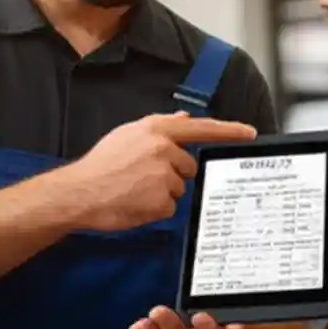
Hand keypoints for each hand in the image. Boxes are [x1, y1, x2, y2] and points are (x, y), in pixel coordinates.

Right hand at [58, 112, 256, 231]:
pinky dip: (155, 209)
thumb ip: (158, 128)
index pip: (200, 127)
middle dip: (172, 174)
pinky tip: (134, 204)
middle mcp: (163, 148)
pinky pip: (170, 207)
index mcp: (155, 129)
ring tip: (132, 191)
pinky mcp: (162, 200)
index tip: (248, 133)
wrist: (78, 193)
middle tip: (140, 178)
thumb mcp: (126, 135)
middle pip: (188, 166)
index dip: (228, 130)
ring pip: (178, 188)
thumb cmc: (98, 165)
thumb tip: (183, 119)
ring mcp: (164, 175)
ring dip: (161, 193)